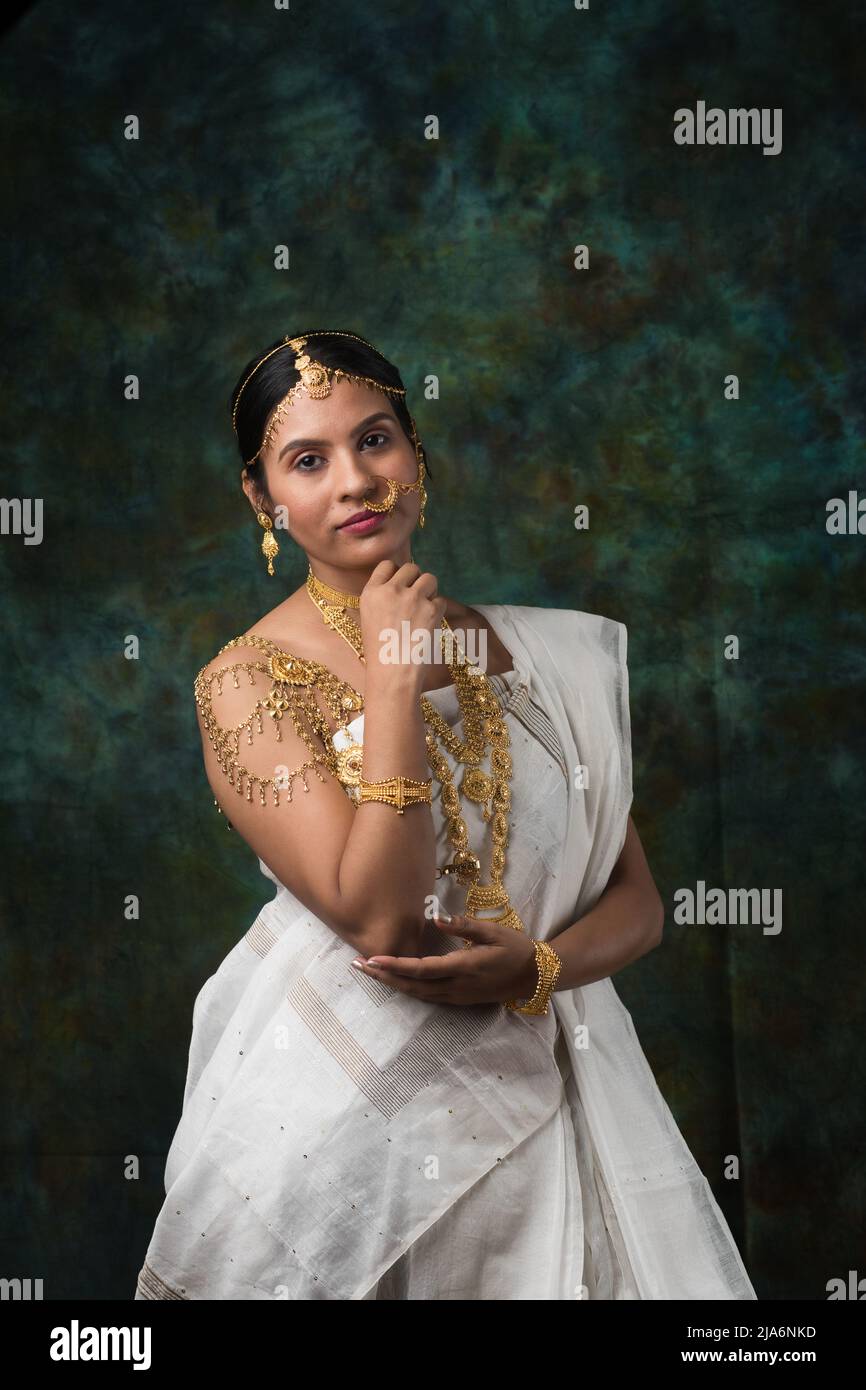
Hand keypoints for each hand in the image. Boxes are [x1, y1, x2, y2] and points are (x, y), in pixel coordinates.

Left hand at [351, 913, 539, 1005]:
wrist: (536, 975)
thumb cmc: (516, 948)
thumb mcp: (494, 931)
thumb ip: (465, 925)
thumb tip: (437, 918)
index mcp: (464, 968)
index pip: (421, 969)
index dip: (395, 966)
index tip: (372, 960)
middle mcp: (457, 987)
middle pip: (412, 986)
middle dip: (383, 978)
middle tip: (357, 967)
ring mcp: (458, 997)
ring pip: (418, 994)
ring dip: (392, 984)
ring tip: (370, 973)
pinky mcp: (460, 1000)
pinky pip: (428, 997)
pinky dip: (408, 989)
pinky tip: (395, 981)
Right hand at [359, 560, 446, 685]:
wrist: (392, 674)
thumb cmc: (380, 652)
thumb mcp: (369, 618)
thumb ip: (382, 598)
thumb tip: (403, 584)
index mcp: (371, 592)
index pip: (387, 565)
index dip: (397, 573)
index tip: (402, 585)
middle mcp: (391, 590)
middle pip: (411, 567)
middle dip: (416, 580)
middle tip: (416, 598)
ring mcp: (412, 598)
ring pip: (430, 578)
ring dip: (430, 590)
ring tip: (425, 608)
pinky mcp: (431, 610)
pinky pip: (441, 600)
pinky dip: (438, 610)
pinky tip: (429, 624)